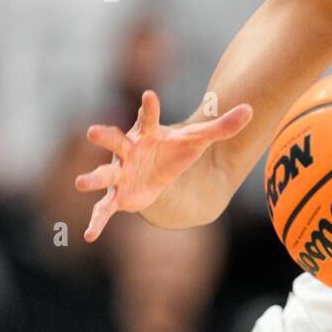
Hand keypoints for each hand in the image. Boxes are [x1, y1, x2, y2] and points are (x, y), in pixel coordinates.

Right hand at [75, 90, 252, 241]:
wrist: (159, 175)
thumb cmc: (174, 152)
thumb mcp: (198, 141)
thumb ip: (221, 127)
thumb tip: (251, 110)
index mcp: (147, 133)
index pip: (149, 117)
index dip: (150, 108)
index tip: (150, 96)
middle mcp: (128, 150)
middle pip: (115, 141)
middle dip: (104, 137)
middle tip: (91, 131)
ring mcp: (120, 173)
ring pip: (104, 174)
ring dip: (93, 178)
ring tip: (80, 183)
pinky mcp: (118, 196)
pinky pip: (104, 209)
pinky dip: (97, 221)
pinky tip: (90, 235)